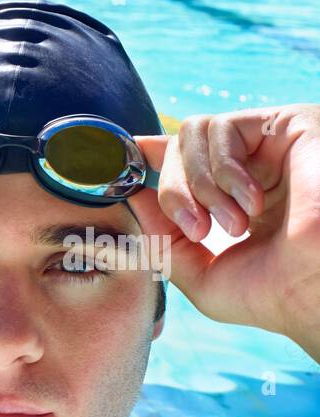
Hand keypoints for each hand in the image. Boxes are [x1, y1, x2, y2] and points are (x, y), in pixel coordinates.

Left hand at [131, 104, 319, 352]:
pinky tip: (251, 203)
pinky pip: (219, 128)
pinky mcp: (286, 123)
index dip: (148, 154)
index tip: (116, 153)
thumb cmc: (268, 292)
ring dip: (200, 186)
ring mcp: (269, 144)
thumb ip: (162, 238)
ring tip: (232, 224)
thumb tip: (132, 195)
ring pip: (192, 134)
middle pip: (177, 150)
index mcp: (235, 197)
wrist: (313, 288)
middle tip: (197, 230)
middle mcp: (254, 165)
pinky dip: (222, 171)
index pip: (185, 161)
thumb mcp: (199, 275)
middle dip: (174, 194)